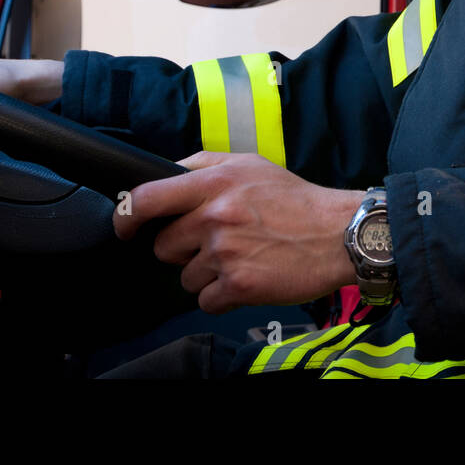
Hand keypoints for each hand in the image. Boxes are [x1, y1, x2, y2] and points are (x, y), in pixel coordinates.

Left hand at [113, 152, 363, 313]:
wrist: (339, 233)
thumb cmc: (296, 200)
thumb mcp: (250, 165)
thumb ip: (205, 164)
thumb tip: (168, 172)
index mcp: (215, 182)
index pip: (147, 198)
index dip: (126, 216)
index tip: (125, 227)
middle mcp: (215, 216)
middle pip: (164, 246)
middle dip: (184, 249)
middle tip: (218, 242)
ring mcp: (225, 253)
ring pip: (186, 277)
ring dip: (207, 274)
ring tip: (242, 258)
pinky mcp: (239, 285)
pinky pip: (206, 300)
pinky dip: (223, 295)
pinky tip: (248, 277)